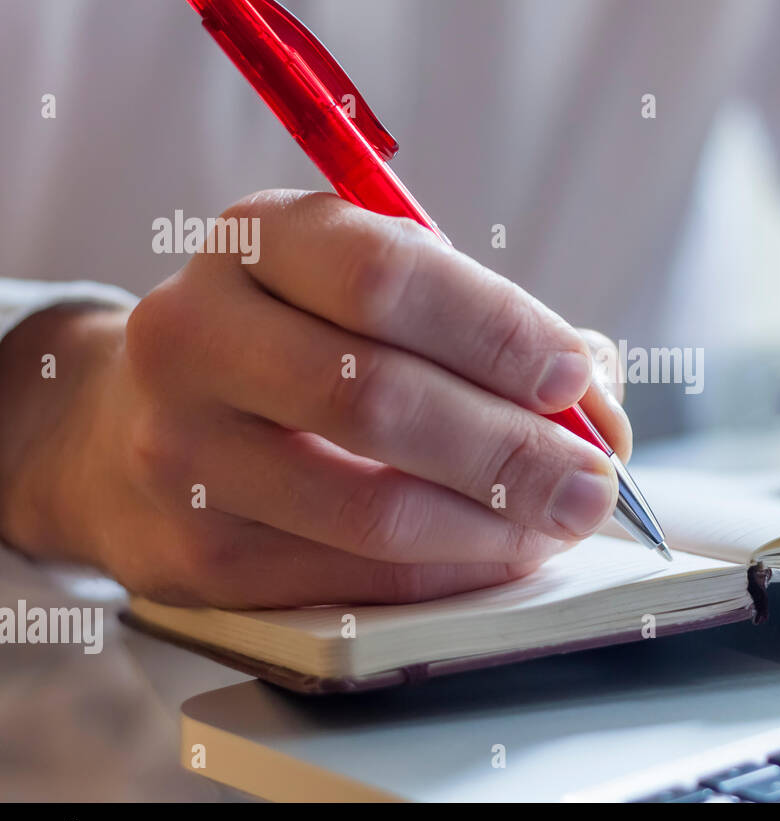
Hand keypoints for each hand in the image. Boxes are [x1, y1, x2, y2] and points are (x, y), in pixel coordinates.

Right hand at [0, 191, 630, 606]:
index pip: (385, 277)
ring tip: (558, 520)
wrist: (138, 423)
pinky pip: (349, 579)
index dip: (495, 330)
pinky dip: (448, 573)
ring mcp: (179, 450)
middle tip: (593, 481)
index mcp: (258, 241)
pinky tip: (496, 553)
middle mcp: (196, 334)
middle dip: (511, 448)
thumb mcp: (377, 297)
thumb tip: (600, 417)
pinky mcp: (189, 555)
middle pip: (376, 397)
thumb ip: (496, 333)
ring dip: (493, 524)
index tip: (573, 375)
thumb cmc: (300, 346)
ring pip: (368, 506)